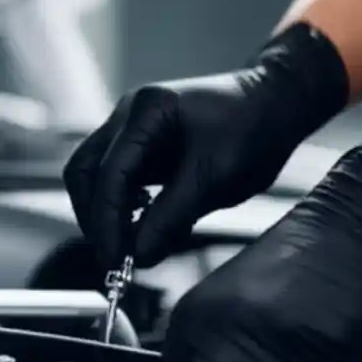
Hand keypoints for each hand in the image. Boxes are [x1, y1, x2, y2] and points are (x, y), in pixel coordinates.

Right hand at [63, 23, 348, 268]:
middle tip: (114, 258)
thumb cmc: (253, 128)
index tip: (115, 259)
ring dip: (105, 212)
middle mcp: (129, 113)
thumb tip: (140, 254)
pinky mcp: (142, 142)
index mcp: (146, 111)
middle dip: (96, 218)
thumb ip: (172, 215)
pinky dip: (122, 203)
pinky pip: (117, 176)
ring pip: (96, 175)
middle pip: (85, 171)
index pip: (108, 174)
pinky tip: (143, 222)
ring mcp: (132, 126)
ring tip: (128, 245)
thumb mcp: (216, 177)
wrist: (276, 102)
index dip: (107, 222)